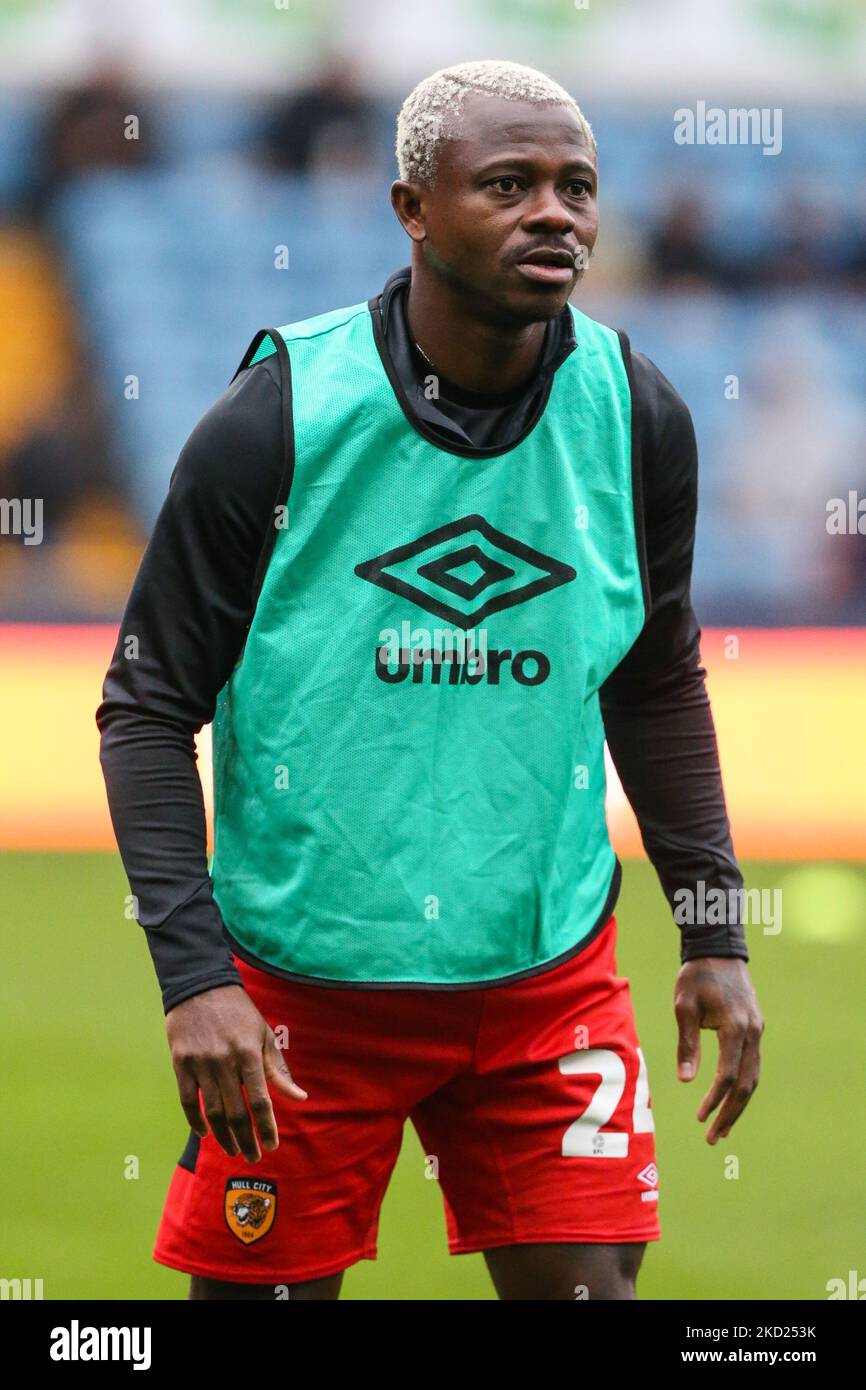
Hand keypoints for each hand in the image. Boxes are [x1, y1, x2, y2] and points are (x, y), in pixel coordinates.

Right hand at [166, 984, 306, 1162]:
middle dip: (246, 1140)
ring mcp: (201, 1063)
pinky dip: (195, 1121)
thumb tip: (299, 1097)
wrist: (200, 986)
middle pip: (236, 1112)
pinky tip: (205, 1134)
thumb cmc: (238, 1012)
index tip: (272, 1146)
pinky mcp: (180, 1064)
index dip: (266, 1127)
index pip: (260, 1100)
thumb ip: (279, 1069)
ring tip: (233, 1150)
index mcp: (249, 1054)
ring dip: (223, 1136)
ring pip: (212, 1111)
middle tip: (253, 1157)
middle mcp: (225, 1061)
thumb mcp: (264, 1035)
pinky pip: (187, 1100)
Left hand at [674, 958, 763, 1144]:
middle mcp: (753, 1033)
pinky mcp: (755, 1029)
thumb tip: (686, 1081)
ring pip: (753, 1078)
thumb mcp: (684, 1006)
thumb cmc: (696, 976)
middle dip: (730, 1113)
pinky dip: (742, 1087)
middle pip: (746, 1084)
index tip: (700, 1117)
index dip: (715, 1099)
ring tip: (721, 1129)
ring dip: (738, 1105)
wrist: (718, 950)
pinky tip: (730, 1100)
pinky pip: (752, 1065)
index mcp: (735, 1027)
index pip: (728, 1074)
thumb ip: (687, 1044)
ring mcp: (757, 1031)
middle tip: (713, 1138)